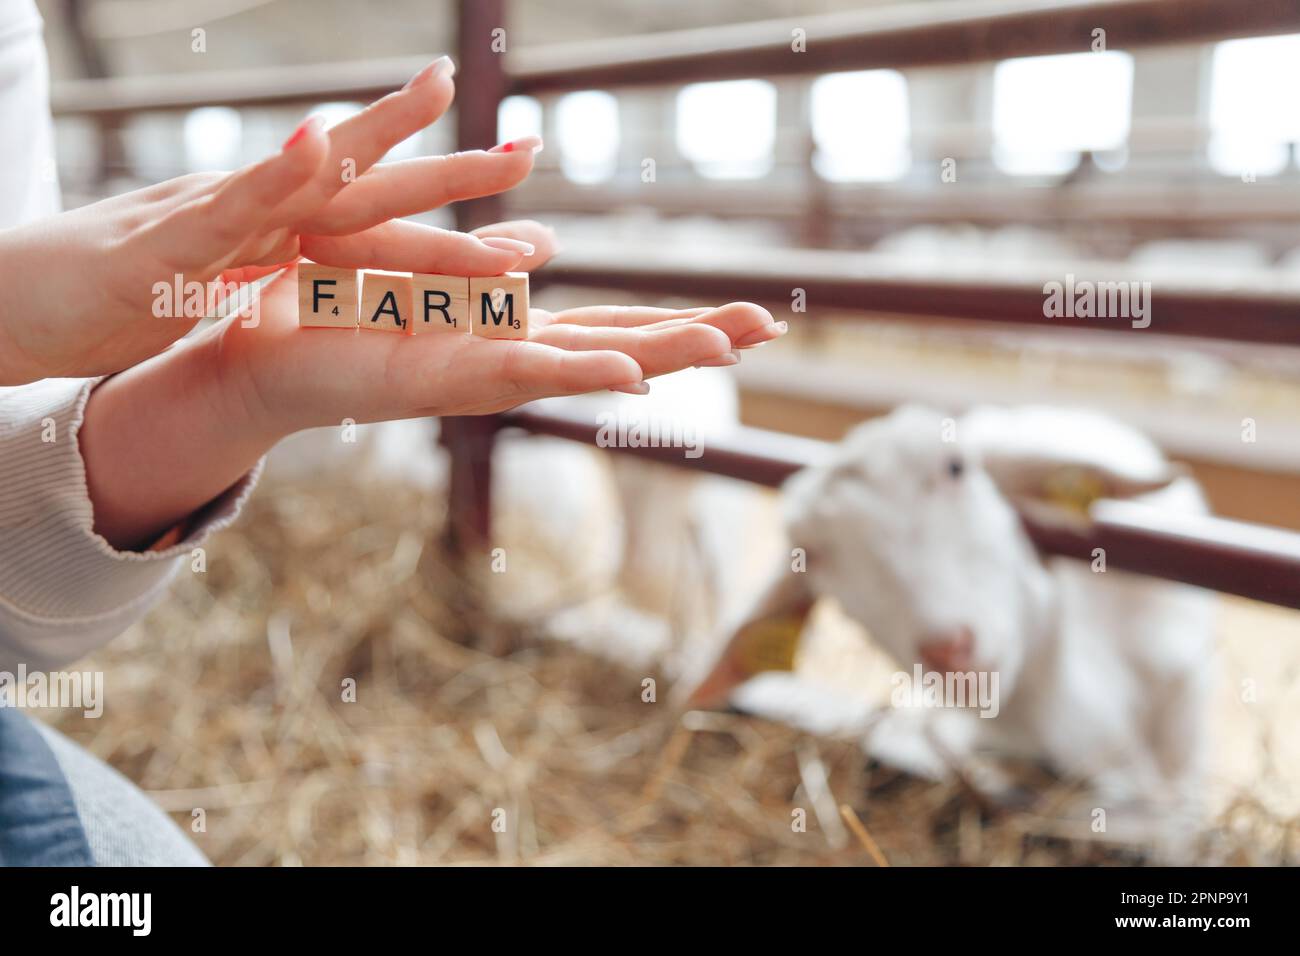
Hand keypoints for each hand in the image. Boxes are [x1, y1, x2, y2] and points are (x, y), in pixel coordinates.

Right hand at [0, 56, 542, 383]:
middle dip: (449, 171)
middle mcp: (253, 216)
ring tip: (436, 94)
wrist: (15, 305)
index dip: (450, 207)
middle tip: (529, 148)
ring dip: (374, 143)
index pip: (376, 218)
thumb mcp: (222, 293)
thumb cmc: (118, 296)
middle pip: (365, 188)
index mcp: (275, 236)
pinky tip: (315, 147)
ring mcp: (206, 220)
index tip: (520, 193)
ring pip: (303, 182)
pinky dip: (271, 179)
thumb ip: (282, 283)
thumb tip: (346, 291)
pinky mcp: (156, 247)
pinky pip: (221, 210)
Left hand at [200, 218, 782, 439]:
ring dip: (654, 355)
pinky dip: (571, 373)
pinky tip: (626, 373)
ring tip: (723, 348)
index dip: (676, 319)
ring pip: (583, 363)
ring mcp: (479, 374)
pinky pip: (514, 372)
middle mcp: (506, 358)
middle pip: (618, 344)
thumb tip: (548, 246)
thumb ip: (493, 265)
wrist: (261, 349)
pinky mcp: (436, 379)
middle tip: (768, 329)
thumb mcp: (435, 275)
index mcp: (510, 332)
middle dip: (692, 338)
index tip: (743, 318)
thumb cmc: (346, 310)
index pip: (609, 322)